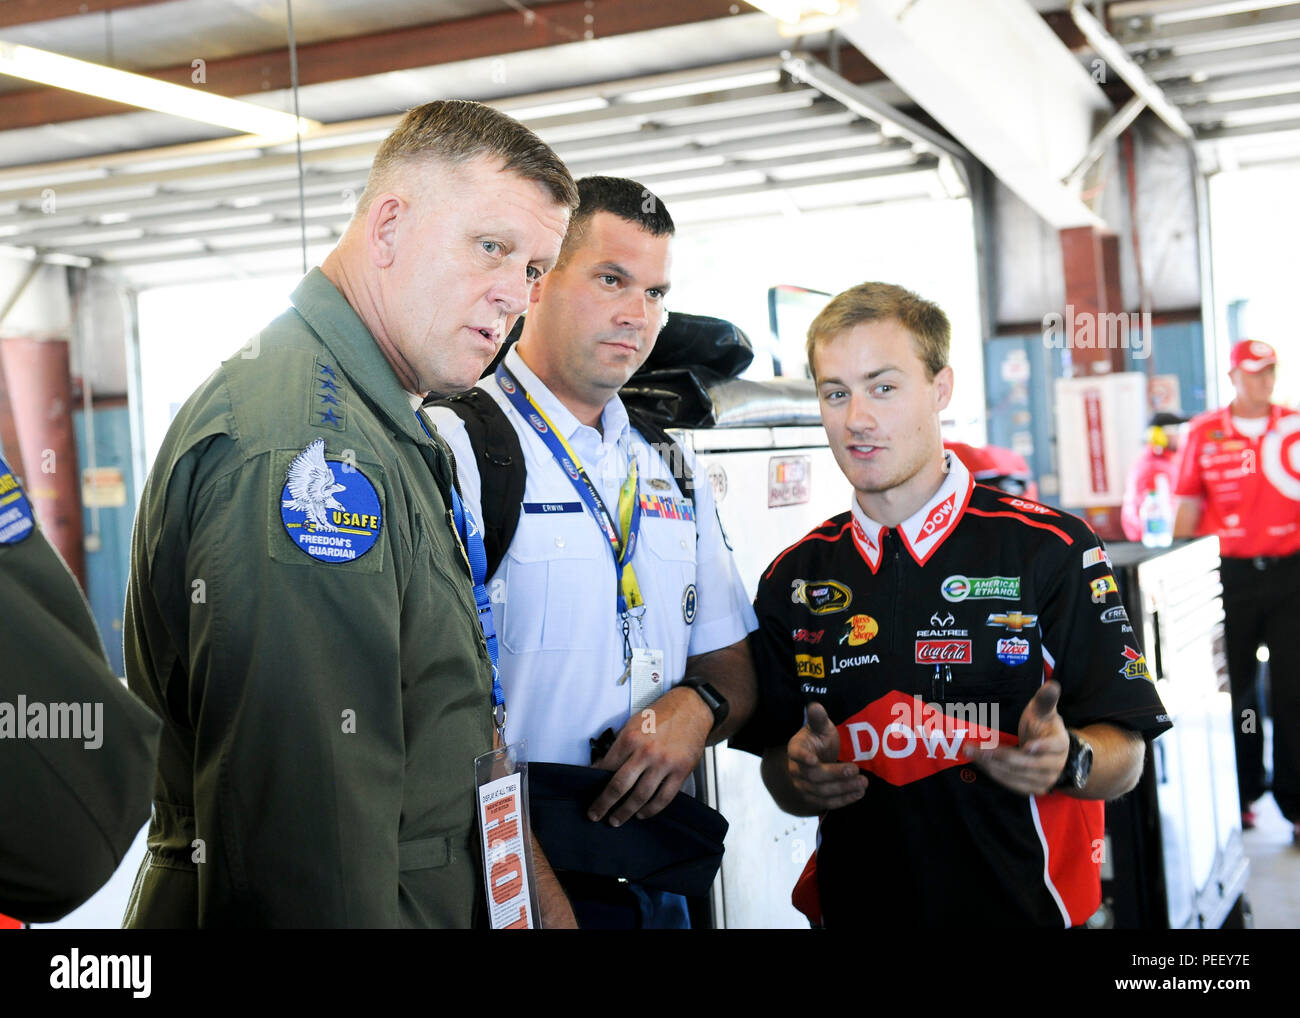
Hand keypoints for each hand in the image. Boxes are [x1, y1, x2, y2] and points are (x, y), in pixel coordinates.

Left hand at [587, 686, 713, 825]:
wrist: (692, 708)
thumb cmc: (662, 715)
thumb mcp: (634, 723)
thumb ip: (620, 746)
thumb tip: (603, 767)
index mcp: (631, 738)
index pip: (606, 766)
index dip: (594, 781)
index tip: (588, 790)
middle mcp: (646, 752)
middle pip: (619, 786)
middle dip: (603, 804)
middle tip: (595, 814)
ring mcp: (664, 763)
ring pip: (640, 796)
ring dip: (626, 812)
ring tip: (616, 820)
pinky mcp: (680, 771)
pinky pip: (663, 798)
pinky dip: (651, 810)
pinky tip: (642, 814)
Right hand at [785, 703, 867, 810]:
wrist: (815, 757)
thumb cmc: (818, 739)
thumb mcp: (820, 727)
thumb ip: (818, 719)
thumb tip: (815, 705)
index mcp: (795, 749)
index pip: (797, 754)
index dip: (803, 758)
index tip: (814, 760)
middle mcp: (796, 770)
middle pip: (814, 776)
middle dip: (836, 774)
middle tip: (856, 770)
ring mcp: (803, 786)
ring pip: (822, 792)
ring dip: (843, 789)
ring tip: (863, 783)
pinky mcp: (813, 799)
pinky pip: (827, 803)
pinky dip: (843, 800)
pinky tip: (858, 794)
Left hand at [962, 680, 1069, 795]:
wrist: (1049, 750)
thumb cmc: (1043, 725)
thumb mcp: (1043, 711)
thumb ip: (1046, 699)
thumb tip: (1052, 684)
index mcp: (1061, 743)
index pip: (1054, 746)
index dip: (1042, 747)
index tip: (1028, 746)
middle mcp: (1056, 764)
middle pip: (1028, 763)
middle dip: (1002, 756)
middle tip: (979, 749)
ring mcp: (1046, 779)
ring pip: (1018, 775)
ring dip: (993, 766)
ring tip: (974, 754)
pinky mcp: (1035, 788)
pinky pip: (1014, 785)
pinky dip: (997, 775)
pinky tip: (981, 764)